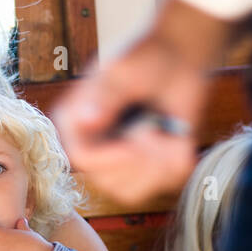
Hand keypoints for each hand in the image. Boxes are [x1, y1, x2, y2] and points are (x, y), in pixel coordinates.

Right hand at [52, 30, 210, 207]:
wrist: (178, 60)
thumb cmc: (148, 58)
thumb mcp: (124, 72)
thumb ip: (106, 96)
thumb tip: (85, 121)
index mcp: (73, 122)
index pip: (81, 158)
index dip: (110, 158)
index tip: (136, 144)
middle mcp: (90, 147)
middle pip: (106, 181)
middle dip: (140, 159)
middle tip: (154, 127)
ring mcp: (116, 163)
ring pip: (132, 192)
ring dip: (158, 162)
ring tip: (162, 129)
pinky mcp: (144, 171)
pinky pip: (159, 187)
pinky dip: (175, 163)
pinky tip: (176, 138)